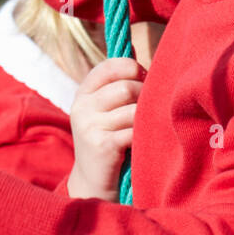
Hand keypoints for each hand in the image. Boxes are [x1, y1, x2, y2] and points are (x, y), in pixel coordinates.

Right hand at [68, 57, 142, 200]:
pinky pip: (134, 130)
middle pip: (126, 87)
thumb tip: (137, 51)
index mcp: (84, 93)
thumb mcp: (107, 110)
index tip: (145, 80)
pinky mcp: (102, 145)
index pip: (111, 65)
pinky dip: (145, 135)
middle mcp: (82, 106)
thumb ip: (118, 84)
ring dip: (147, 118)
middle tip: (151, 110)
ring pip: (133, 109)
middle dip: (146, 96)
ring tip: (149, 127)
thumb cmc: (110, 142)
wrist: (95, 183)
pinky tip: (146, 142)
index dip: (134, 69)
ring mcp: (89, 126)